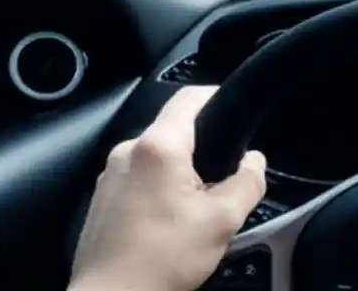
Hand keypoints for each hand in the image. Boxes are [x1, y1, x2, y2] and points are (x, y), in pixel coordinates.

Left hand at [70, 86, 267, 290]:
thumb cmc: (162, 260)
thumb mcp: (222, 221)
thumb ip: (247, 182)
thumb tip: (255, 161)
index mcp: (159, 147)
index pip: (190, 97)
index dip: (217, 96)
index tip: (235, 110)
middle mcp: (128, 152)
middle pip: (174, 129)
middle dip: (202, 147)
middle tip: (225, 177)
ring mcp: (109, 175)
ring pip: (157, 156)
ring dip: (179, 172)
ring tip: (197, 208)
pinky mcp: (101, 198)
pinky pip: (138, 177)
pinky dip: (158, 189)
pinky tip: (170, 222)